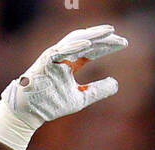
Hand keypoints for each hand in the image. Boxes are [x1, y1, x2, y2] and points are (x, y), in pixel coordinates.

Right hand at [3, 25, 127, 126]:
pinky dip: (74, 46)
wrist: (30, 112)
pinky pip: (61, 49)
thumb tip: (116, 83)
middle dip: (104, 38)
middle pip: (87, 41)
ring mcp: (54, 55)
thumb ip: (97, 90)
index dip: (108, 46)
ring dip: (92, 35)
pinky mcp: (46, 60)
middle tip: (121, 38)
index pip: (93, 50)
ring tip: (108, 32)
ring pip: (75, 40)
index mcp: (71, 62)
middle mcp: (64, 55)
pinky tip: (88, 43)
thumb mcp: (82, 97)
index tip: (124, 44)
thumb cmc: (52, 104)